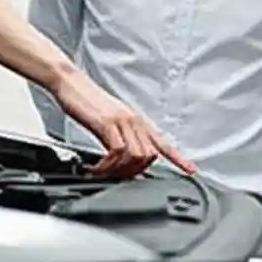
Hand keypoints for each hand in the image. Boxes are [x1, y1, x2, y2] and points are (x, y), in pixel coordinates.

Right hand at [51, 71, 197, 177]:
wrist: (71, 83)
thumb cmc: (87, 101)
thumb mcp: (109, 120)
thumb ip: (122, 137)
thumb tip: (128, 158)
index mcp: (137, 119)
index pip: (163, 141)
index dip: (179, 157)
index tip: (191, 170)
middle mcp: (134, 119)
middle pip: (150, 155)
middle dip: (136, 173)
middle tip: (118, 178)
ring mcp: (122, 121)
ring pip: (137, 156)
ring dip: (121, 171)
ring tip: (106, 174)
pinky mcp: (107, 123)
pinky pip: (117, 152)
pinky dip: (108, 166)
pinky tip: (98, 169)